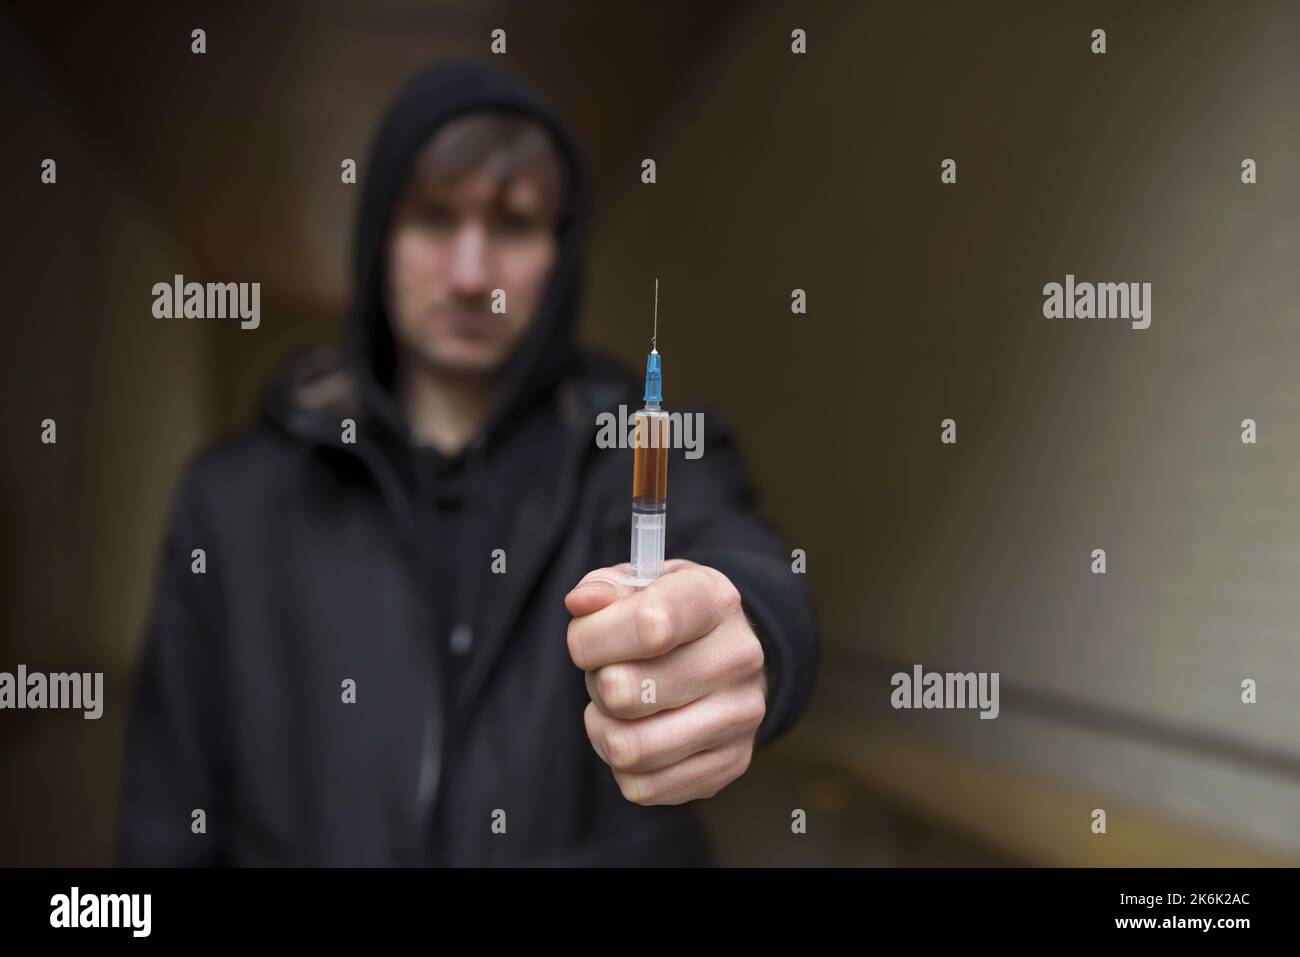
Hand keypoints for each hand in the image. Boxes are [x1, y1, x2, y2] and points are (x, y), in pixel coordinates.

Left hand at [564, 560, 767, 804]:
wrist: (727, 655)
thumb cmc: (669, 615)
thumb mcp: (640, 585)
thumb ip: (604, 589)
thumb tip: (581, 605)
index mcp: (715, 599)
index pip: (649, 624)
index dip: (593, 637)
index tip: (585, 639)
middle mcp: (739, 656)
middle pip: (624, 692)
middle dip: (597, 684)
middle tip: (608, 673)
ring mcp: (741, 715)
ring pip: (630, 749)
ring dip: (604, 729)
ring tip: (618, 708)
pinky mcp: (731, 763)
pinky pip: (642, 788)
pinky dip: (623, 767)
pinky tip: (639, 734)